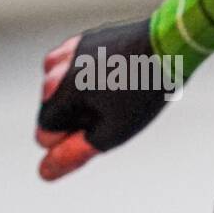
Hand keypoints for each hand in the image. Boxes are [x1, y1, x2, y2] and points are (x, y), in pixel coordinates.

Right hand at [35, 18, 170, 180]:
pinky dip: (90, 76)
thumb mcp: (113, 131)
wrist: (168, 45)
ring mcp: (68, 51)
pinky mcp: (84, 39)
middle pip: (54, 110)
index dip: (71, 140)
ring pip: (63, 87)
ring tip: (118, 93)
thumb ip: (76, 153)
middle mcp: (54, 69)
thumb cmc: (143, 91)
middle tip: (114, 110)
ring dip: (82, 97)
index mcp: (57, 92)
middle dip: (77, 118)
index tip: (100, 130)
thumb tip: (45, 172)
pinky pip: (77, 67)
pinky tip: (116, 76)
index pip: (45, 134)